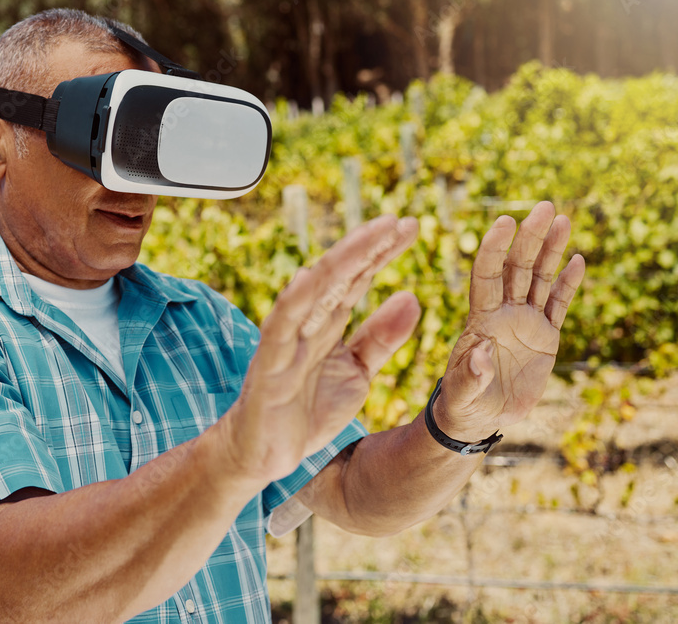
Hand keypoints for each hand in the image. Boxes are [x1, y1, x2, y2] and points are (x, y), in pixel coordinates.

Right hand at [223, 215, 420, 482]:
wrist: (265, 455)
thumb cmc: (305, 411)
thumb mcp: (356, 374)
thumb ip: (381, 338)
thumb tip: (413, 298)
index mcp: (328, 325)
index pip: (357, 280)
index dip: (381, 253)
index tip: (410, 227)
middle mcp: (307, 324)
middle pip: (338, 277)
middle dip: (367, 248)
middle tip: (397, 222)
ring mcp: (286, 341)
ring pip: (313, 291)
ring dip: (341, 262)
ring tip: (369, 236)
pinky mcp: (269, 365)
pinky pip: (281, 327)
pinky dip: (294, 302)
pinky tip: (310, 277)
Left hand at [433, 201, 585, 440]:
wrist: (478, 418)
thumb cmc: (462, 404)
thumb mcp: (462, 394)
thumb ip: (471, 375)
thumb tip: (483, 353)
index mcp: (480, 320)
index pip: (486, 275)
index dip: (494, 248)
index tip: (504, 222)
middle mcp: (503, 313)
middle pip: (517, 268)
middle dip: (530, 238)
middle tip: (545, 206)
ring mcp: (525, 322)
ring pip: (540, 279)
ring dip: (552, 250)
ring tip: (563, 219)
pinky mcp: (545, 337)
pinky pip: (558, 305)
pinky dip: (568, 284)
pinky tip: (579, 260)